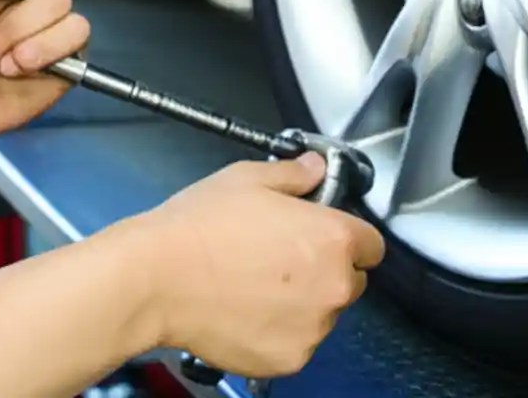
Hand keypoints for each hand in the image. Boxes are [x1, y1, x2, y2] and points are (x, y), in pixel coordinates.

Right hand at [134, 154, 385, 378]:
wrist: (156, 280)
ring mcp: (313, 329)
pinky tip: (245, 312)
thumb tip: (314, 168)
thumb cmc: (199, 227)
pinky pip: (297, 344)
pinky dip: (279, 333)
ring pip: (322, 315)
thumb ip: (294, 174)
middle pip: (349, 281)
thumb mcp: (248, 179)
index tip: (321, 237)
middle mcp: (334, 287)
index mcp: (334, 238)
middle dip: (325, 271)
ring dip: (302, 304)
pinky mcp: (289, 360)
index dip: (347, 238)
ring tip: (254, 286)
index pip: (371, 245)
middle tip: (280, 261)